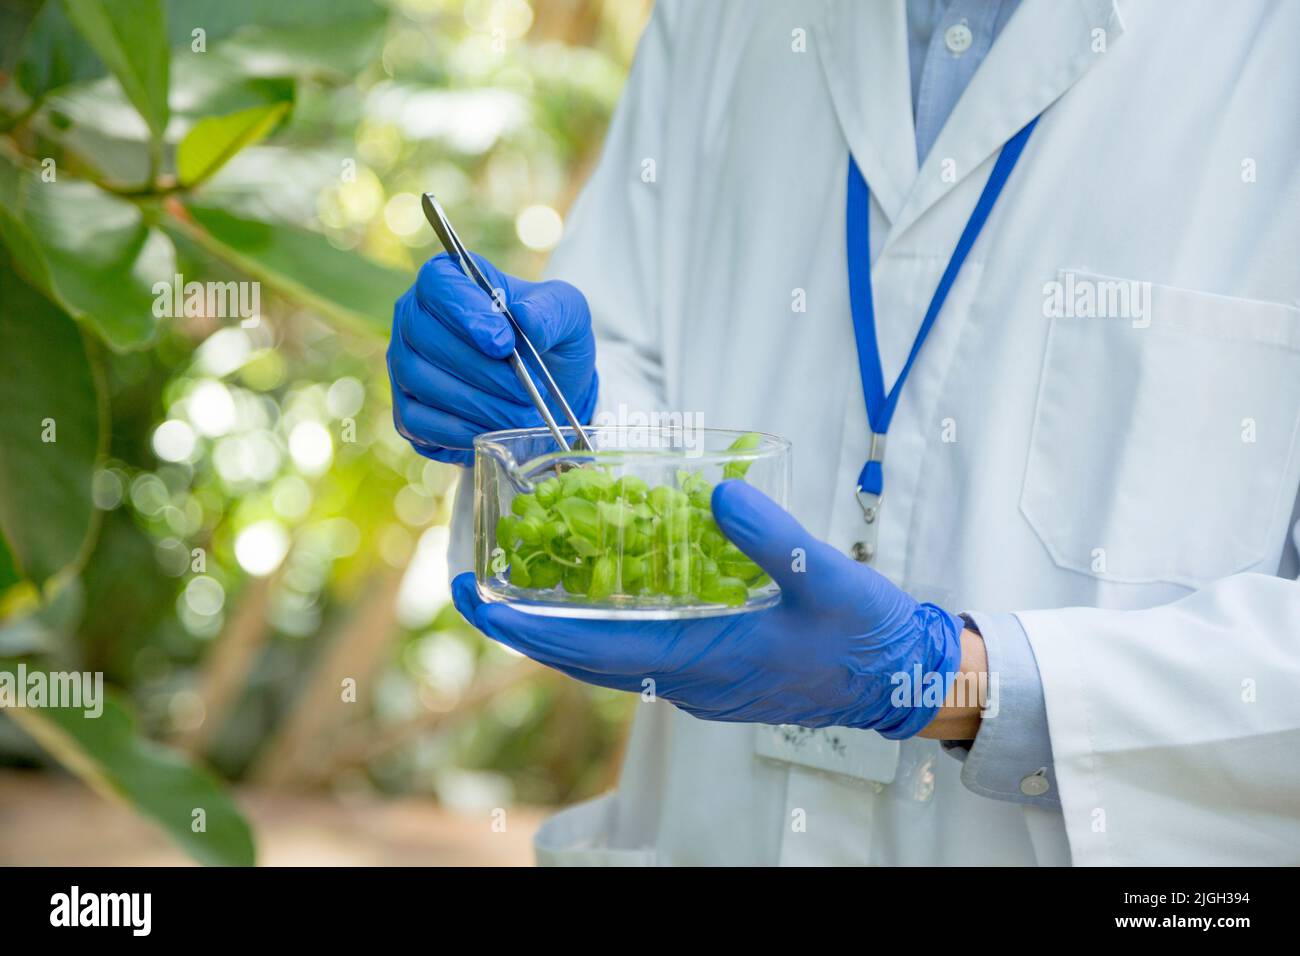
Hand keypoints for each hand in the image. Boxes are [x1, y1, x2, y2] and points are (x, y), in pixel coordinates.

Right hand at [388, 253, 597, 464]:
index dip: (465, 312)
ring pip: (419, 380)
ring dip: (476, 402)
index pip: (438, 283)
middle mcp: (414, 319)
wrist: (546, 388)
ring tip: (520, 413)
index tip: (504, 343)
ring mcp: (404, 366)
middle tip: (524, 389)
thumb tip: (526, 320)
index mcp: (448, 280)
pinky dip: (460, 431)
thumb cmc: (549, 339)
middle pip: (423, 335)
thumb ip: (551, 310)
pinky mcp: (408, 412)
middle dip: (480, 369)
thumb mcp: (567, 314)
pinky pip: (419, 422)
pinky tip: (495, 431)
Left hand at [453, 481, 963, 737]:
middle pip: (582, 656)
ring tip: (520, 582)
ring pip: (605, 656)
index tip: (474, 598)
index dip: (525, 625)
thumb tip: (717, 493)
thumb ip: (772, 538)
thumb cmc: (865, 637)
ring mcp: (695, 679)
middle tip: (476, 583)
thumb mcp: (823, 579)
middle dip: (523, 625)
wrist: (900, 682)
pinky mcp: (709, 669)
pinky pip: (636, 650)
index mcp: (701, 660)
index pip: (590, 648)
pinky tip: (598, 588)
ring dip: (558, 625)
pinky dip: (601, 623)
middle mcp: (685, 678)